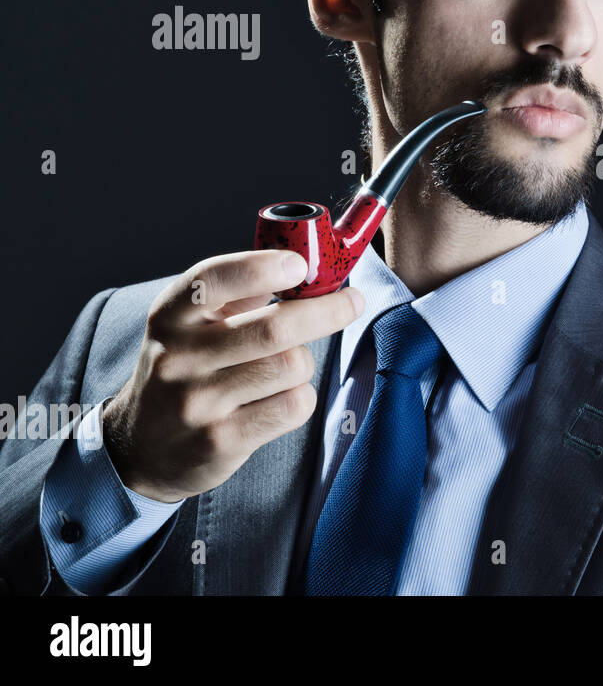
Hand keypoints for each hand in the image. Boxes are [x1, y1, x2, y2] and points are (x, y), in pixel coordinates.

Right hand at [102, 250, 364, 502]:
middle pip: (274, 327)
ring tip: (287, 366)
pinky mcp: (221, 441)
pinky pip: (293, 405)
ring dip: (305, 361)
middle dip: (327, 311)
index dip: (262, 267)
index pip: (213, 279)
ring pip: (291, 366)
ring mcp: (198, 402)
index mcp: (171, 315)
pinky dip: (301, 397)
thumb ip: (241, 292)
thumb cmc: (186, 369)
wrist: (141, 448)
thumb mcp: (192, 323)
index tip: (300, 265)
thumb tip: (307, 265)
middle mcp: (179, 356)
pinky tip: (280, 398)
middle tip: (352, 301)